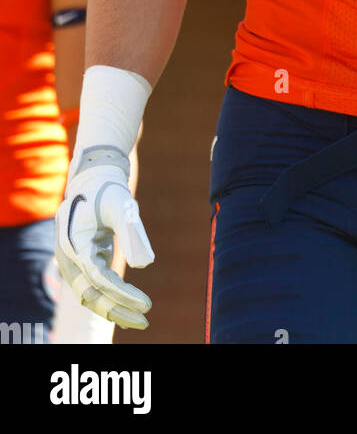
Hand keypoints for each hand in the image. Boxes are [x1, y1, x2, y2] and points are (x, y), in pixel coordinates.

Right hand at [55, 145, 154, 330]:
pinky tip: (130, 306)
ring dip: (113, 309)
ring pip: (90, 295)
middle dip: (116, 310)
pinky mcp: (84, 263)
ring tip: (140, 320)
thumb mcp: (122, 206)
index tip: (145, 303)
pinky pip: (96, 287)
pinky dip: (111, 298)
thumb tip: (145, 264)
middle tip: (145, 320)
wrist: (94, 178)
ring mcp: (74, 263)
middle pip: (90, 295)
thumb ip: (132, 233)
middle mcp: (68, 258)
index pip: (98, 278)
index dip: (121, 293)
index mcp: (72, 243)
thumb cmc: (108, 190)